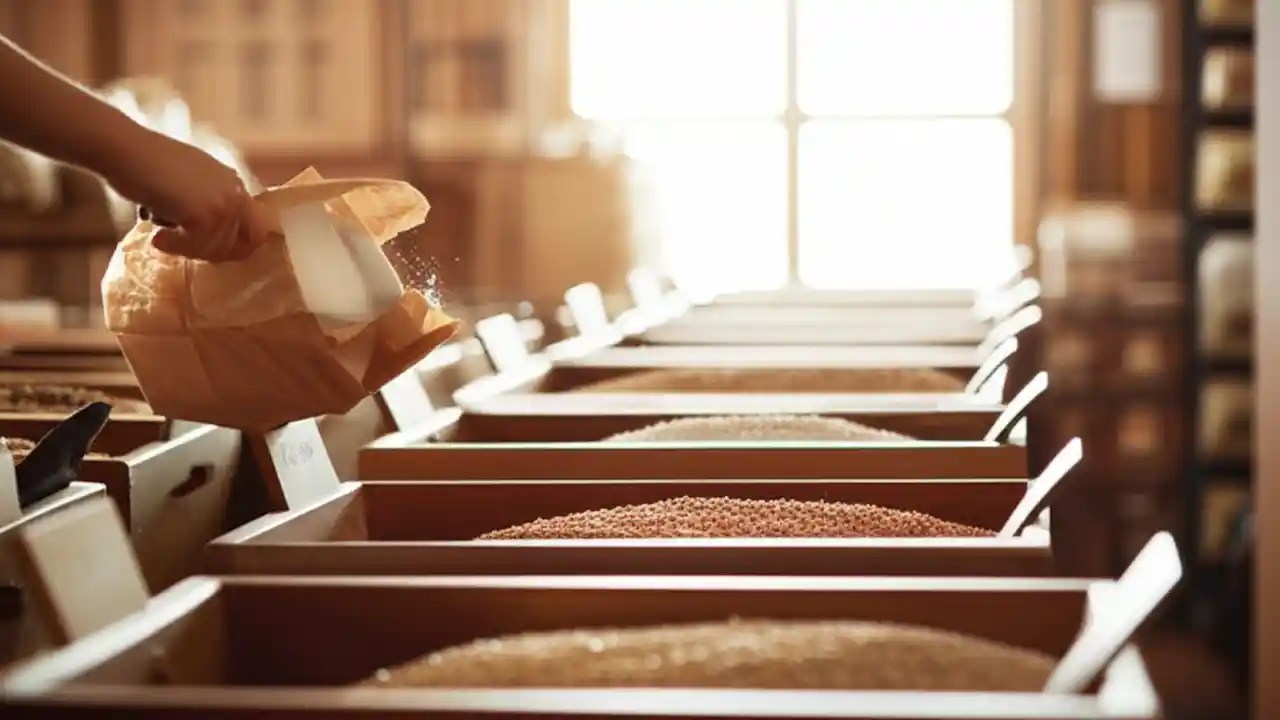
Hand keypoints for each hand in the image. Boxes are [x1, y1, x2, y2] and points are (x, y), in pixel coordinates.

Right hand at [105, 130, 273, 261]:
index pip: (253, 230)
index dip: (233, 248)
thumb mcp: (188, 182)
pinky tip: (157, 238)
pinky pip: (195, 246)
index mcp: (234, 183)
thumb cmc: (147, 164)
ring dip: (186, 249)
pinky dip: (175, 247)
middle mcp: (234, 191)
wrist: (126, 149)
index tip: (207, 253)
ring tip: (161, 238)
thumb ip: (206, 203)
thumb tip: (212, 239)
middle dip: (205, 251)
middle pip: (234, 244)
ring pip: (213, 248)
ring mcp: (222, 203)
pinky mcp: (204, 214)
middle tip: (179, 246)